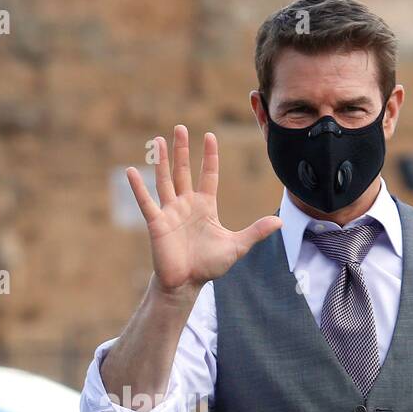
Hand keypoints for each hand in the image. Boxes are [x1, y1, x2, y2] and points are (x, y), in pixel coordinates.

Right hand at [126, 125, 281, 300]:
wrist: (186, 284)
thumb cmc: (209, 266)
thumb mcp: (237, 246)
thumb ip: (256, 232)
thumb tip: (281, 222)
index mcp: (205, 206)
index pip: (208, 175)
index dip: (209, 156)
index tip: (209, 136)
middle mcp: (186, 204)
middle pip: (183, 171)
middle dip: (182, 149)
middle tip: (179, 127)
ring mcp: (170, 212)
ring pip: (164, 180)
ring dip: (161, 160)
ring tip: (157, 140)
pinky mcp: (157, 223)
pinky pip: (146, 202)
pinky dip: (138, 187)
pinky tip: (131, 171)